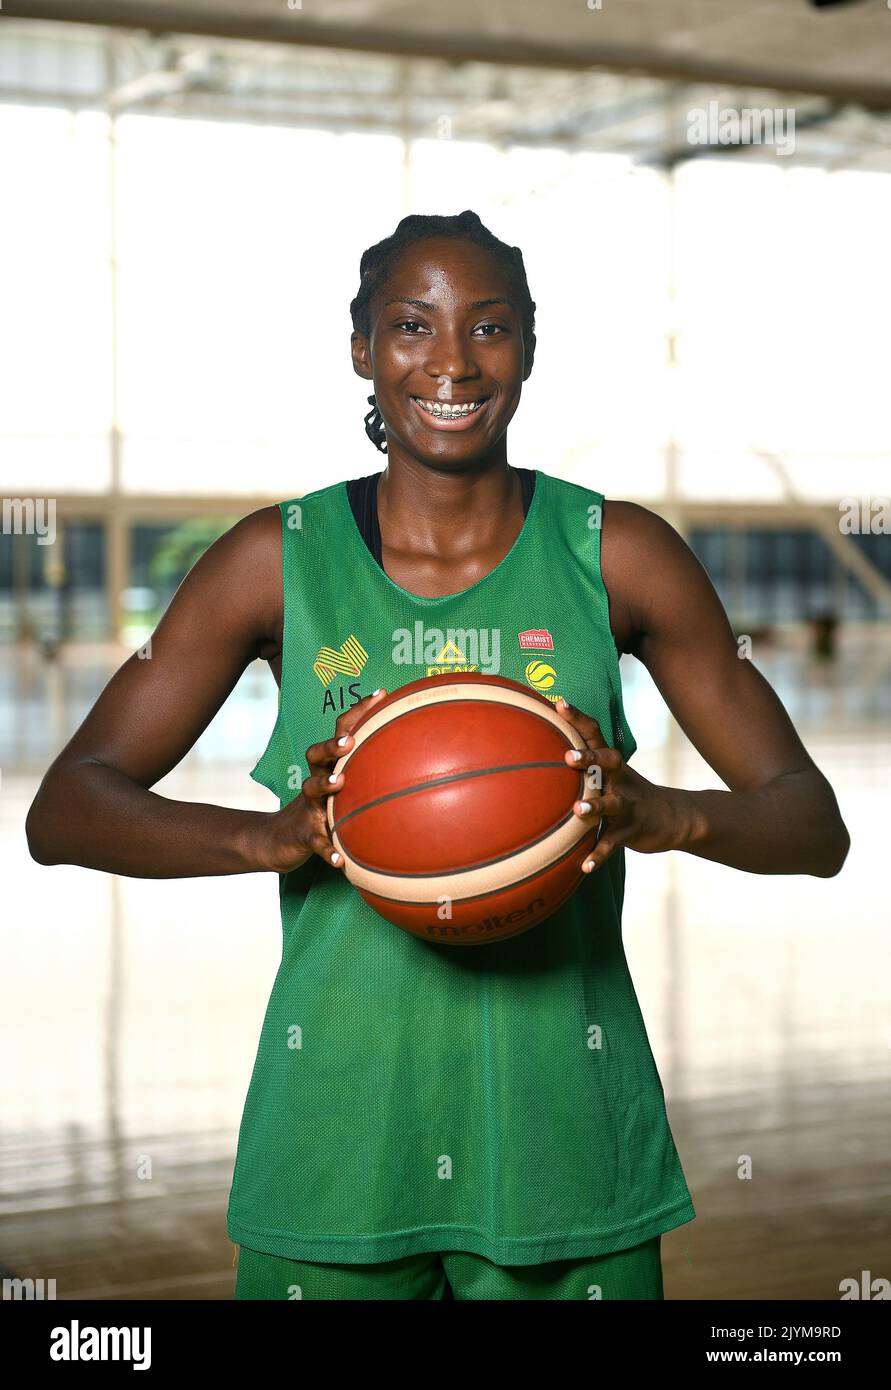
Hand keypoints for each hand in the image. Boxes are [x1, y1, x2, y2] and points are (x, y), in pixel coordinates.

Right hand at [252, 688, 388, 873]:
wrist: (279, 840)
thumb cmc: (322, 809)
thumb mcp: (343, 789)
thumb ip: (371, 773)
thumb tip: (422, 760)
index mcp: (330, 766)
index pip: (342, 730)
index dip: (359, 711)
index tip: (382, 694)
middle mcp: (317, 780)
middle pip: (318, 753)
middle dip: (332, 744)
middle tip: (349, 740)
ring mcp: (308, 807)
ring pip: (311, 790)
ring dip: (324, 785)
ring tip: (339, 783)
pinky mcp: (304, 834)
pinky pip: (317, 842)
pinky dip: (328, 850)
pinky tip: (341, 861)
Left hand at [556, 696, 690, 872]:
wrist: (674, 817)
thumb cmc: (628, 793)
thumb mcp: (611, 775)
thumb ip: (584, 764)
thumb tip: (539, 752)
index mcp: (612, 764)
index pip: (595, 734)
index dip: (578, 718)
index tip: (559, 702)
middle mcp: (621, 779)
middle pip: (607, 763)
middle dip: (590, 758)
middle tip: (568, 756)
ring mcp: (629, 805)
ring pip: (612, 804)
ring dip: (596, 806)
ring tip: (578, 811)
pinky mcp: (632, 830)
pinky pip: (613, 843)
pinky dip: (599, 854)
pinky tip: (584, 867)